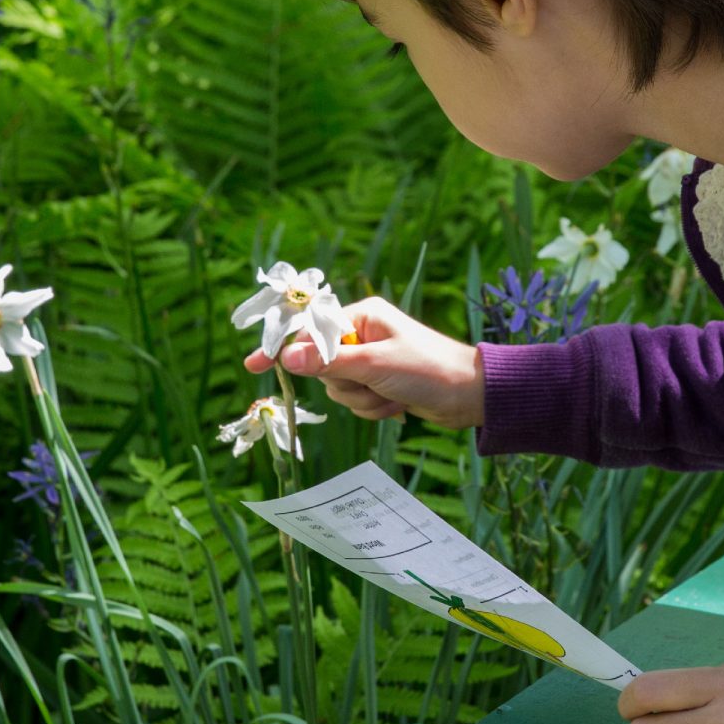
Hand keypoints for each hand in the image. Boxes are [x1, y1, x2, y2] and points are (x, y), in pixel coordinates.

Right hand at [242, 295, 486, 431]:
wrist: (470, 396)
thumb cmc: (429, 370)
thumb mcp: (375, 365)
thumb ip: (328, 361)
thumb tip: (285, 357)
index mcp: (362, 315)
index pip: (310, 331)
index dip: (283, 349)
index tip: (253, 365)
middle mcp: (362, 334)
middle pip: (321, 366)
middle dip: (347, 385)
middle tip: (375, 384)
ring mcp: (369, 360)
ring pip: (338, 388)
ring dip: (363, 400)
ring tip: (392, 395)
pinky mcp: (378, 382)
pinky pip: (355, 401)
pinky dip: (373, 408)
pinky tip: (397, 404)